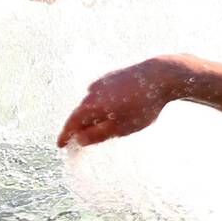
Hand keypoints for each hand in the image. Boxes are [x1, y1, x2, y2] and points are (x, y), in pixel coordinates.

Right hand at [57, 57, 186, 147]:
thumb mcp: (122, 128)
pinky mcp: (113, 76)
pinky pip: (101, 94)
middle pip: (80, 113)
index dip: (65, 135)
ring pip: (91, 102)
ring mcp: (102, 82)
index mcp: (92, 105)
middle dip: (78, 127)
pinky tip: (106, 110)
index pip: (72, 123)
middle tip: (76, 140)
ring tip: (92, 128)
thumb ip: (98, 135)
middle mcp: (92, 92)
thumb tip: (79, 139)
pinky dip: (99, 105)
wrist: (161, 75)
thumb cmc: (143, 106)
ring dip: (90, 115)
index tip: (60, 145)